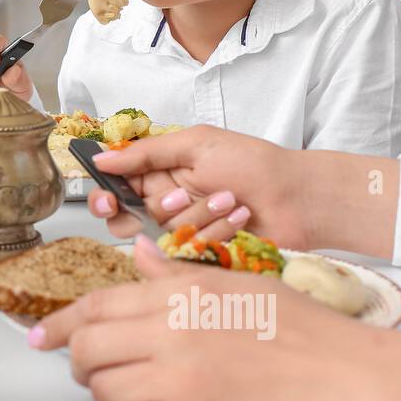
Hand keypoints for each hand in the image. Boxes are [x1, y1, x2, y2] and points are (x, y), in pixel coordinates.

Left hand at [31, 237, 400, 400]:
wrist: (343, 377)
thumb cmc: (300, 327)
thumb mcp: (235, 283)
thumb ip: (176, 273)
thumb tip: (139, 257)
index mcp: (177, 293)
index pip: (95, 306)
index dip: (58, 322)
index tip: (39, 333)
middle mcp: (167, 334)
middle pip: (86, 349)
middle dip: (75, 356)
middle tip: (81, 361)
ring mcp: (175, 381)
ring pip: (103, 388)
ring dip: (103, 385)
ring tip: (124, 379)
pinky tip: (153, 400)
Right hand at [86, 125, 312, 246]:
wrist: (297, 197)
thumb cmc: (253, 164)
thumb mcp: (197, 145)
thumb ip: (146, 153)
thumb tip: (102, 157)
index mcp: (160, 173)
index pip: (115, 188)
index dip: (107, 196)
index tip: (110, 198)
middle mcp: (166, 203)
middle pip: (128, 219)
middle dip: (155, 209)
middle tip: (181, 198)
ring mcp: (184, 231)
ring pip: (163, 234)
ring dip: (198, 215)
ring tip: (229, 199)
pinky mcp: (202, 255)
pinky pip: (189, 252)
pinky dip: (215, 232)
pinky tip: (239, 219)